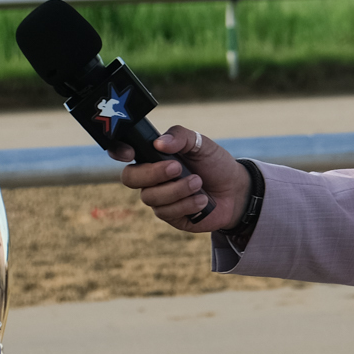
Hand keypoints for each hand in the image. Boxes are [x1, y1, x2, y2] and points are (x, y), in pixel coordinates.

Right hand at [111, 125, 251, 230]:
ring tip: (199, 182)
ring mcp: (159, 198)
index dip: (118, 151)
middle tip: (178, 168)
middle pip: (130, 178)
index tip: (129, 153)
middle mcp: (150, 178)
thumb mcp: (200, 143)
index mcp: (153, 155)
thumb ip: (180, 137)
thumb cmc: (214, 164)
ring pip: (150, 197)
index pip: (123, 151)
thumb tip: (159, 142)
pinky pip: (167, 212)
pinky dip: (187, 204)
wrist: (235, 190)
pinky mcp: (170, 216)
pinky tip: (202, 200)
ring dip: (177, 189)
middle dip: (153, 173)